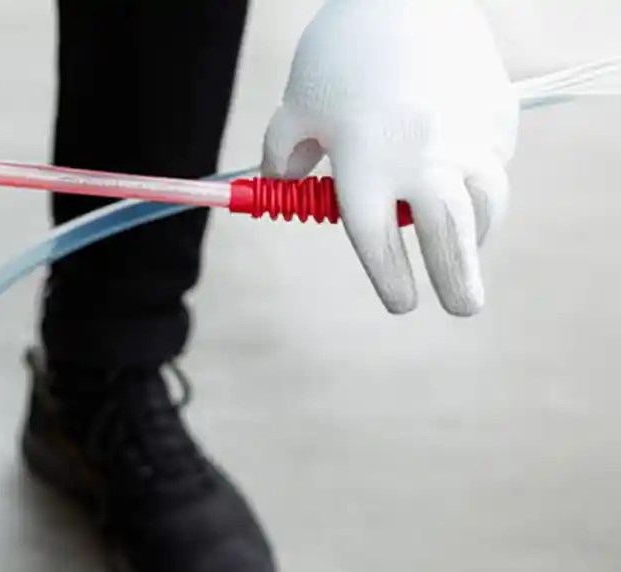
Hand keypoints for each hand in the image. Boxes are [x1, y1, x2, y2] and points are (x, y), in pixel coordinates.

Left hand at [263, 0, 518, 315]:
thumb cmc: (338, 56)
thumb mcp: (296, 106)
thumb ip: (284, 154)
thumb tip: (283, 185)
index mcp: (365, 165)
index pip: (377, 242)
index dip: (390, 279)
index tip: (401, 304)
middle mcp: (421, 158)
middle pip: (446, 237)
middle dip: (456, 279)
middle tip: (463, 307)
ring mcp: (466, 137)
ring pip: (484, 204)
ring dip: (477, 235)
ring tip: (467, 253)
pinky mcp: (495, 117)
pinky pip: (493, 163)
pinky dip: (482, 180)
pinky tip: (465, 180)